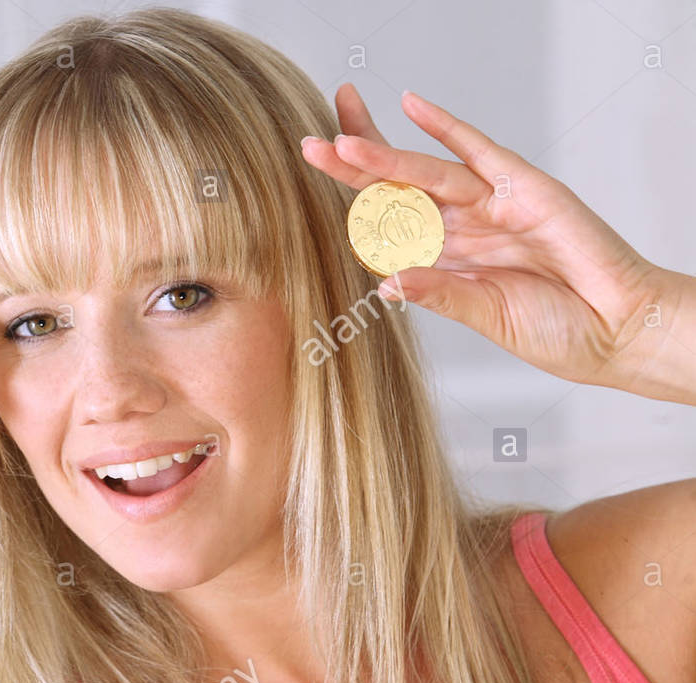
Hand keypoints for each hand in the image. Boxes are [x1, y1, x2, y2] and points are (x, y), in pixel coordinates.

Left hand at [301, 83, 680, 396]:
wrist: (621, 329)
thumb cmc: (559, 329)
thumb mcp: (488, 316)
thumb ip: (441, 294)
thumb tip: (389, 284)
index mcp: (443, 260)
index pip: (386, 225)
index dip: (351, 205)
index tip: (316, 199)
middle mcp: (460, 227)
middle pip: (395, 188)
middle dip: (352, 166)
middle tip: (309, 145)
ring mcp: (490, 205)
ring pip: (424, 172)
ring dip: (383, 157)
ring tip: (340, 144)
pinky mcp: (524, 188)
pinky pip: (479, 151)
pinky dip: (448, 128)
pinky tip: (414, 106)